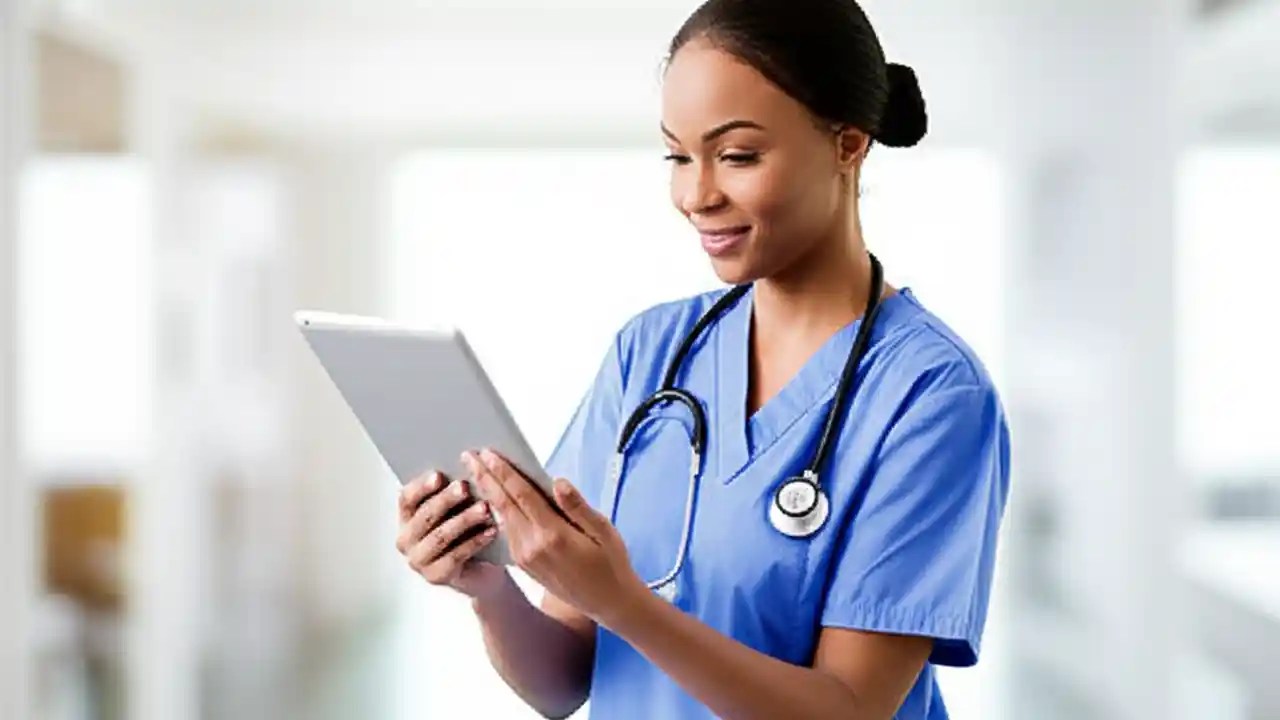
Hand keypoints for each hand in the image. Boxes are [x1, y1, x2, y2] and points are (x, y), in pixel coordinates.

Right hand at [396, 470, 508, 599]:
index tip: (439, 475)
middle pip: (424, 516)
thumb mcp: (458, 509)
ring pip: (440, 536)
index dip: (421, 486)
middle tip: (465, 487)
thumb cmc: (466, 533)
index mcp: (407, 517)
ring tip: (484, 508)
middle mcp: (407, 539)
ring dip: (464, 520)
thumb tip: (468, 467)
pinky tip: (490, 531)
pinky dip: (475, 541)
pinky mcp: (436, 576)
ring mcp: (419, 560)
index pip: (406, 498)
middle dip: (445, 499)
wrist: (481, 572)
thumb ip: (455, 492)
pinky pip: (455, 556)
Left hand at [463, 448, 647, 627]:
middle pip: (502, 504)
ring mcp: (525, 557)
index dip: (503, 472)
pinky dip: (497, 512)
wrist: (607, 602)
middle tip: (468, 456)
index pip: (521, 495)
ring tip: (476, 472)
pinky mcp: (524, 564)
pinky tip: (492, 499)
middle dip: (484, 478)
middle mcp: (532, 547)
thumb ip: (577, 506)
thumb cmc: (611, 563)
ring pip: (501, 518)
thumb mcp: (603, 530)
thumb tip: (557, 481)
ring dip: (487, 494)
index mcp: (553, 535)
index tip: (488, 453)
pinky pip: (507, 531)